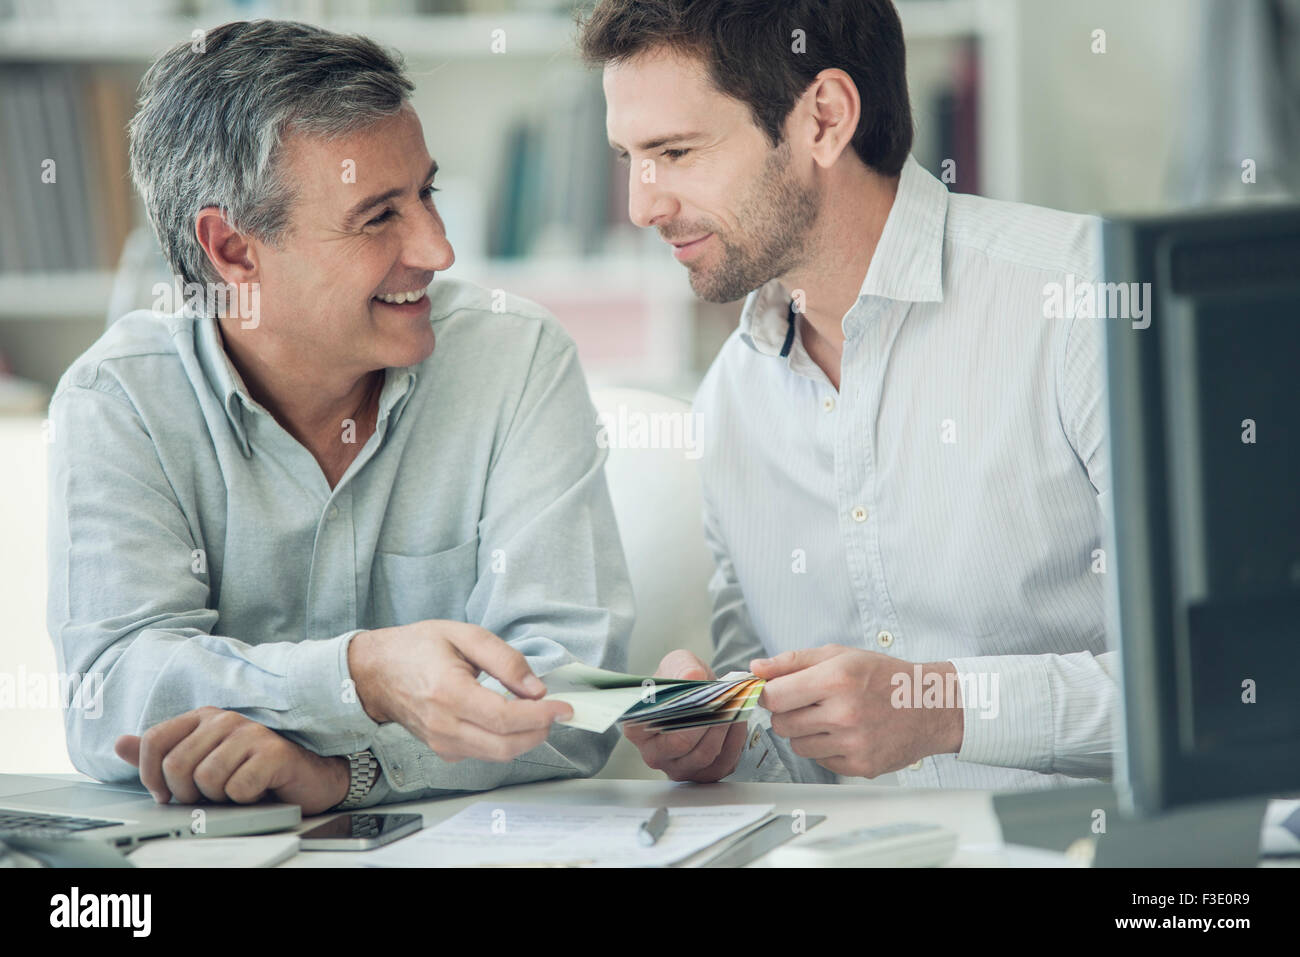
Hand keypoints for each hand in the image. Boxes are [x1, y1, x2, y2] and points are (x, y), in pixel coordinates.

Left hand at [114, 707, 349, 814]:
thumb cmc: (253, 771)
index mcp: (204, 717)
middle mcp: (226, 719)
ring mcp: (251, 733)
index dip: (150, 775)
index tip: (165, 793)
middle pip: (176, 764)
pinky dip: (245, 799)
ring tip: (236, 791)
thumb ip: (160, 753)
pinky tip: (258, 791)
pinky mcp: (274, 753)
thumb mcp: (201, 762)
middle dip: (188, 792)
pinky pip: (237, 788)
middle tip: (210, 796)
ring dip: (219, 797)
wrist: (307, 779)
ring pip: (206, 779)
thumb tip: (119, 743)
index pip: (154, 740)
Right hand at [348, 620, 572, 762]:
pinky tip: (511, 720)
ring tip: (538, 714)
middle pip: (505, 745)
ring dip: (526, 738)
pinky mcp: (443, 751)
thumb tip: (537, 689)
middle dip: (539, 731)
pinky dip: (505, 741)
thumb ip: (505, 660)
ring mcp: (441, 743)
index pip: (504, 718)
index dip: (540, 715)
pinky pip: (483, 753)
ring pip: (497, 755)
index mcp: (449, 693)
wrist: (376, 671)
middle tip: (556, 712)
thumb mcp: (464, 635)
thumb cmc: (416, 648)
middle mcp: (444, 725)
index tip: (564, 708)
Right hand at [621, 649, 746, 781]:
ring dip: (723, 728)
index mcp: (637, 727)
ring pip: (704, 754)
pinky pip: (723, 762)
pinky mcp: (703, 775)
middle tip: (722, 699)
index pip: (650, 726)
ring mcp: (678, 767)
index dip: (676, 710)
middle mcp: (654, 753)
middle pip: (680, 743)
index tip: (695, 695)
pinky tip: (737, 720)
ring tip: (733, 706)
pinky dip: (735, 739)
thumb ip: (683, 668)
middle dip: (706, 719)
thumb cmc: (683, 682)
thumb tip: (692, 677)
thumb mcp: (679, 664)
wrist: (701, 695)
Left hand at [753, 645, 963, 778]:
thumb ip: (792, 660)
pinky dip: (826, 748)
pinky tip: (847, 733)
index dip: (770, 694)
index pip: (774, 696)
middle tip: (810, 703)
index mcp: (836, 679)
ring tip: (831, 717)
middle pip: (781, 724)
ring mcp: (853, 743)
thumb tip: (755, 668)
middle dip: (788, 713)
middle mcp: (844, 713)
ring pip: (798, 746)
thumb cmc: (884, 677)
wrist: (931, 706)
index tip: (778, 692)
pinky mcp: (861, 766)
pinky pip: (820, 761)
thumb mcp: (840, 654)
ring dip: (806, 732)